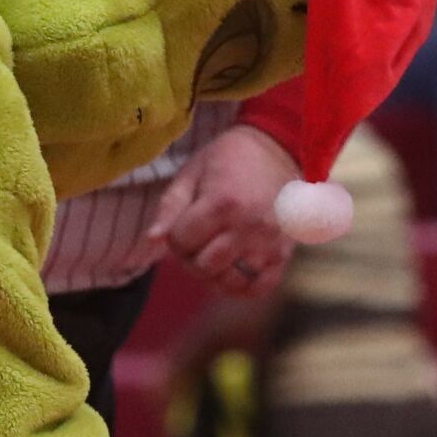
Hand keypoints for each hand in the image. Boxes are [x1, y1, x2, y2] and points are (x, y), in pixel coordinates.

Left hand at [145, 125, 298, 296]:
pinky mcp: (284, 253)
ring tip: (215, 253)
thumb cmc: (228, 158)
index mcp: (223, 203)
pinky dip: (243, 287)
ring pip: (229, 281)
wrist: (277, 149)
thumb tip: (152, 240)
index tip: (184, 223)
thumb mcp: (192, 172)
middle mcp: (248, 227)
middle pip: (203, 266)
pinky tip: (234, 271)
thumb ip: (170, 206)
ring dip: (214, 272)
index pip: (181, 242)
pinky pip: (260, 287)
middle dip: (191, 257)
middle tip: (197, 240)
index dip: (175, 236)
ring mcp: (269, 243)